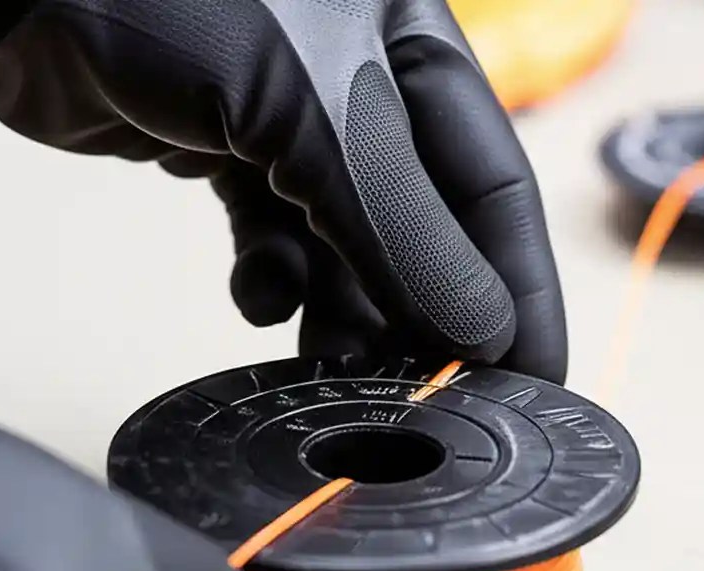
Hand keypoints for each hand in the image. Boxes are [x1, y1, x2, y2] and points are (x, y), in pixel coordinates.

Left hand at [0, 0, 566, 382]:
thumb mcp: (312, 108)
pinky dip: (272, 279)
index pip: (495, 189)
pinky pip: (278, 239)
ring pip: (348, 248)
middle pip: (424, 228)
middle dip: (419, 316)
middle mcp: (364, 88)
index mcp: (415, 50)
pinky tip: (255, 292)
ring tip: (330, 364)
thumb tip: (482, 327)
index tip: (531, 386)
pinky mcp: (229, 154)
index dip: (516, 293)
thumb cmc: (172, 4)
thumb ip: (398, 221)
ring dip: (342, 312)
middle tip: (416, 398)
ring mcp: (292, 125)